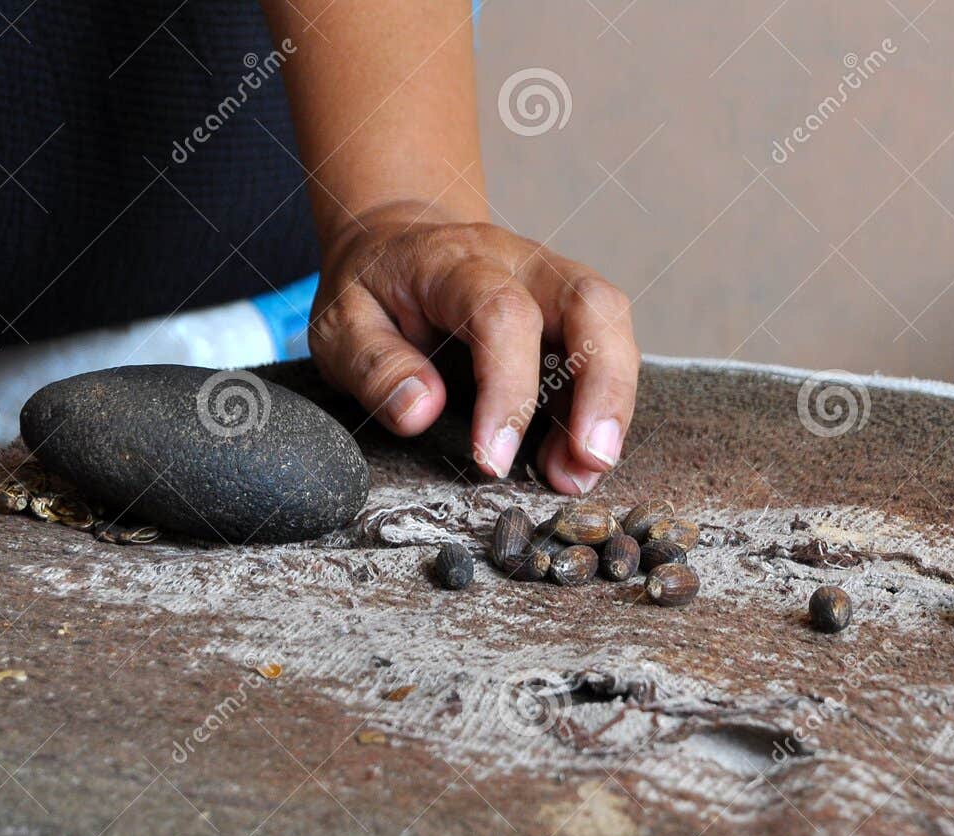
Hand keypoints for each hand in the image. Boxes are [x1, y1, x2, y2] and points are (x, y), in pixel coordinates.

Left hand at [309, 200, 639, 493]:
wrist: (396, 244)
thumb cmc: (373, 291)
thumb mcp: (341, 325)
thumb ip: (374, 366)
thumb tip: (419, 411)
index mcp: (456, 261)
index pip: (503, 314)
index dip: (507, 390)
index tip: (492, 459)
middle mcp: (521, 262)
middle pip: (592, 304)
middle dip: (604, 387)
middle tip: (590, 460)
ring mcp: (554, 283)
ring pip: (613, 326)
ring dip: (612, 405)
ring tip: (580, 474)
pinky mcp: (570, 314)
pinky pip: (606, 354)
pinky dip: (600, 411)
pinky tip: (571, 461)